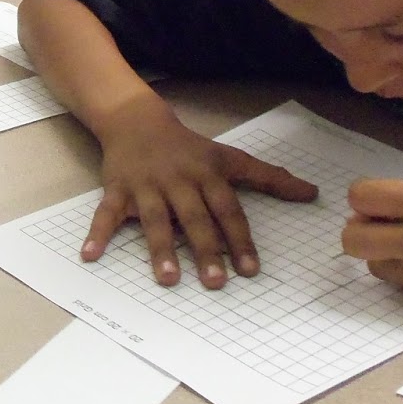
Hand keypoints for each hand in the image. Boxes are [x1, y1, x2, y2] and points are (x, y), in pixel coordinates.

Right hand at [84, 106, 319, 287]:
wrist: (137, 120)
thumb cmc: (188, 147)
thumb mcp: (229, 157)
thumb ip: (269, 178)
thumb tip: (312, 194)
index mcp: (206, 175)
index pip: (227, 211)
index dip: (240, 240)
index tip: (251, 270)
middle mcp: (177, 181)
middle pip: (193, 219)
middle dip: (205, 250)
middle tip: (216, 282)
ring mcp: (145, 186)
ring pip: (153, 220)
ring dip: (160, 249)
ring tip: (168, 279)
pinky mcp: (116, 188)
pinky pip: (106, 213)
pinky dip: (98, 234)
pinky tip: (90, 256)